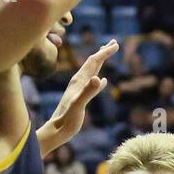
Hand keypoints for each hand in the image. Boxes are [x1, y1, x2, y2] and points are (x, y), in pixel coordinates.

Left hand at [37, 41, 117, 156]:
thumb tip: (100, 78)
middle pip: (92, 63)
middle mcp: (78, 82)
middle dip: (103, 52)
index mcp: (79, 81)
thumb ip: (88, 92)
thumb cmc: (67, 120)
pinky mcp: (80, 98)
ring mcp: (79, 89)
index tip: (117, 45)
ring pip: (92, 71)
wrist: (56, 130)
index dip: (105, 52)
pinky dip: (99, 80)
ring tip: (107, 55)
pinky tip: (103, 80)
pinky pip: (92, 84)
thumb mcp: (79, 105)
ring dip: (100, 62)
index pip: (94, 62)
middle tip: (115, 43)